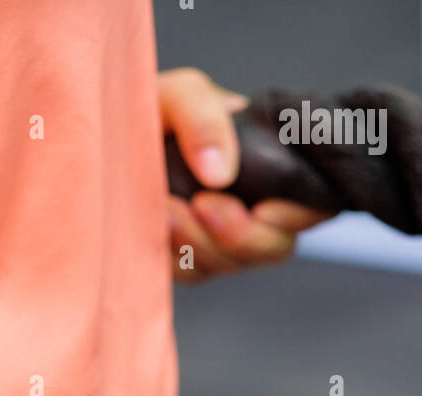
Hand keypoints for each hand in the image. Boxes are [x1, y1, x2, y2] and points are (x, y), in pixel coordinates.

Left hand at [158, 67, 332, 284]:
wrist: (107, 136)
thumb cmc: (154, 111)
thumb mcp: (180, 95)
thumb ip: (205, 118)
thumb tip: (220, 175)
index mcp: (272, 166)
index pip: (314, 204)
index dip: (298, 215)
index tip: (264, 208)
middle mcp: (255, 206)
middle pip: (276, 248)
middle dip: (242, 236)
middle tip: (204, 205)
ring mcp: (222, 238)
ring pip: (232, 264)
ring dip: (202, 244)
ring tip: (168, 207)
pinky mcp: (188, 260)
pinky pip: (194, 275)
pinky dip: (177, 256)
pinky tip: (157, 222)